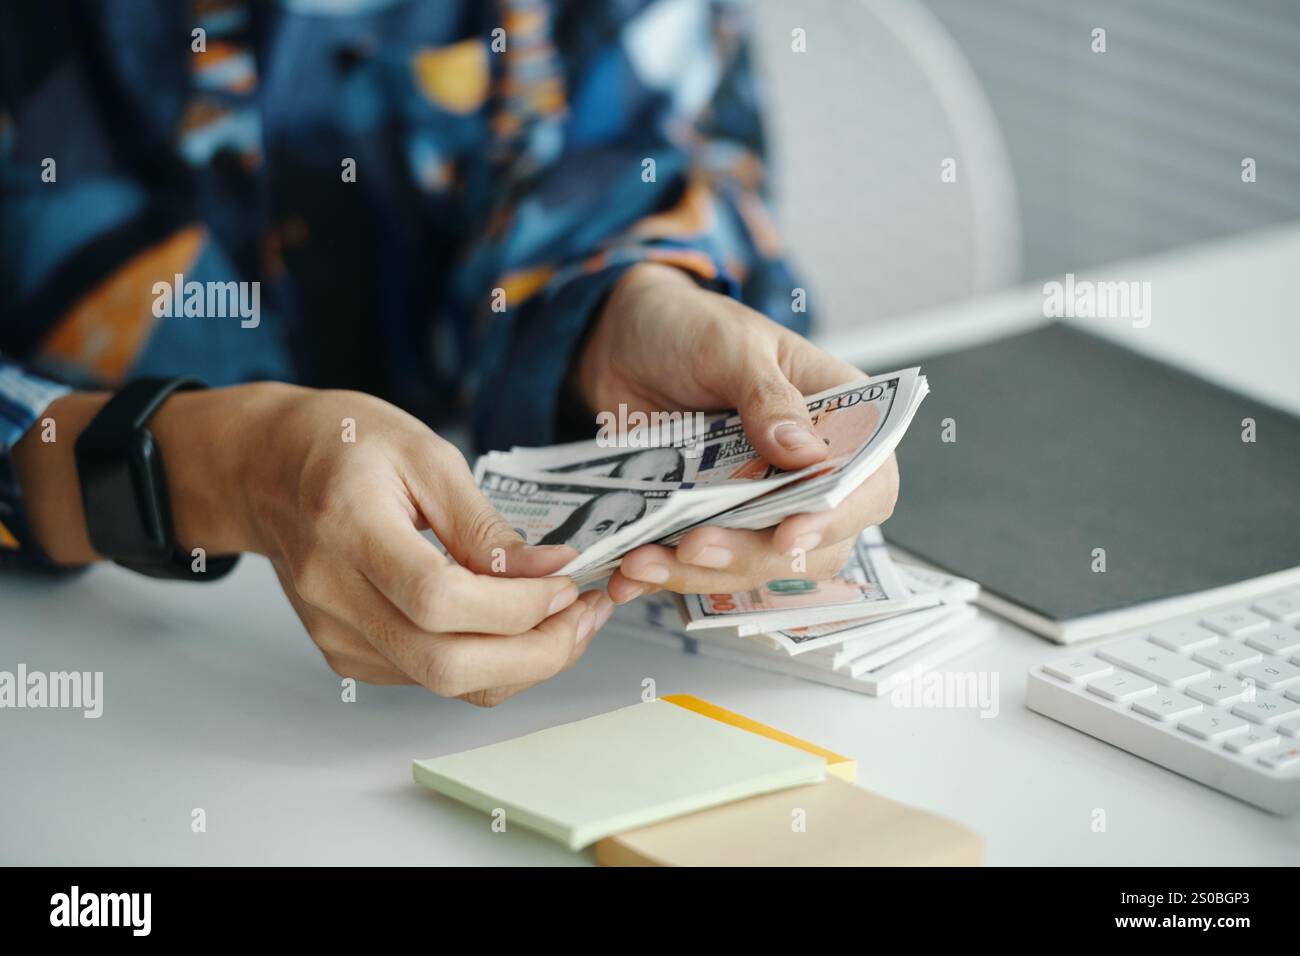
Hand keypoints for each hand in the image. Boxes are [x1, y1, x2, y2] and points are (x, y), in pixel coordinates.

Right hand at [17, 384, 611, 706]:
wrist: (265, 468)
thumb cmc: (342, 443)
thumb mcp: (424, 453)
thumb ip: (484, 523)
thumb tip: (552, 571)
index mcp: (348, 528)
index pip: (438, 600)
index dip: (516, 605)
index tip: (568, 582)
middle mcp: (334, 594)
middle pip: (445, 665)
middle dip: (536, 652)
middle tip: (587, 615)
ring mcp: (335, 633)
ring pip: (445, 685)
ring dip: (522, 664)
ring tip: (569, 620)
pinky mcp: (346, 653)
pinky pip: (430, 680)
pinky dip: (488, 663)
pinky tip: (518, 626)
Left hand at [575, 263, 898, 602]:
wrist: (624, 341)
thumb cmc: (692, 328)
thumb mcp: (729, 346)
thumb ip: (768, 396)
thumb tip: (805, 453)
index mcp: (838, 419)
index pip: (868, 484)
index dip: (838, 517)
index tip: (791, 534)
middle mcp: (806, 473)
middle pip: (810, 545)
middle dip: (750, 555)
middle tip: (695, 546)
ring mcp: (756, 505)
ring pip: (750, 566)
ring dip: (698, 574)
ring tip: (641, 562)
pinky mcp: (708, 524)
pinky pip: (697, 568)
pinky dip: (661, 578)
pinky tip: (628, 577)